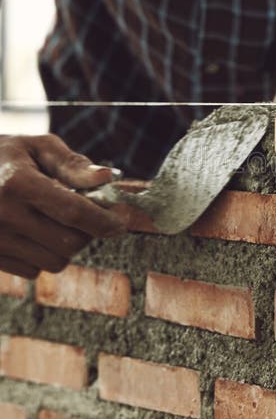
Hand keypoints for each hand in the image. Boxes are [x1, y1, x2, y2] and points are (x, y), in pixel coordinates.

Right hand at [0, 134, 125, 278]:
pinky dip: (42, 257)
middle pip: (69, 243)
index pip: (74, 212)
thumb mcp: (36, 147)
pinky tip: (34, 235)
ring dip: (66, 247)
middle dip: (88, 233)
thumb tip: (106, 178)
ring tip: (57, 224)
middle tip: (87, 218)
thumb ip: (73, 164)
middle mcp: (3, 215)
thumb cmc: (5, 157)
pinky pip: (33, 272)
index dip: (104, 221)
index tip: (120, 223)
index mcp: (18, 183)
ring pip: (54, 263)